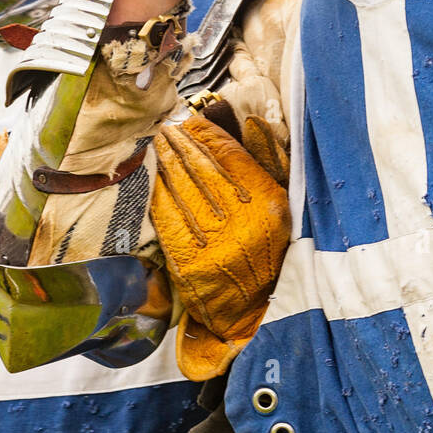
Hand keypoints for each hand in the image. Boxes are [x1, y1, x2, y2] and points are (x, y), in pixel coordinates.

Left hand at [151, 113, 290, 380]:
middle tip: (167, 127)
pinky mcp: (189, 260)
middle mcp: (239, 220)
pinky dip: (158, 192)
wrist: (253, 309)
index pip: (231, 158)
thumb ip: (265, 168)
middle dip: (181, 144)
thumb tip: (252, 125)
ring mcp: (212, 241)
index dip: (208, 137)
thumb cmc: (268, 254)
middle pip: (202, 169)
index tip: (193, 123)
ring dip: (166, 162)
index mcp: (265, 205)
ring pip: (182, 188)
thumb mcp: (280, 208)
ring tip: (157, 143)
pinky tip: (151, 176)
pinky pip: (168, 216)